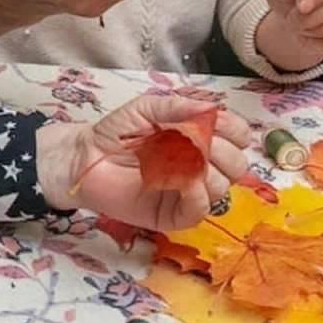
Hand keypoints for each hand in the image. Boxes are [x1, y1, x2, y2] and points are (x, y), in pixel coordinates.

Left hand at [36, 95, 250, 230]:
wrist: (85, 159)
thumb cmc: (117, 132)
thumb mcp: (148, 108)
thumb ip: (180, 106)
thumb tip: (212, 109)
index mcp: (201, 138)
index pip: (238, 137)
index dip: (234, 129)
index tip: (218, 123)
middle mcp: (202, 166)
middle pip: (237, 165)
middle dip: (220, 151)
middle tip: (191, 142)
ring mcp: (190, 193)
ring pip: (222, 187)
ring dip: (201, 170)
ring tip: (171, 160)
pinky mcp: (175, 215)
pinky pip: (201, 209)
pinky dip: (194, 193)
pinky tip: (177, 181)